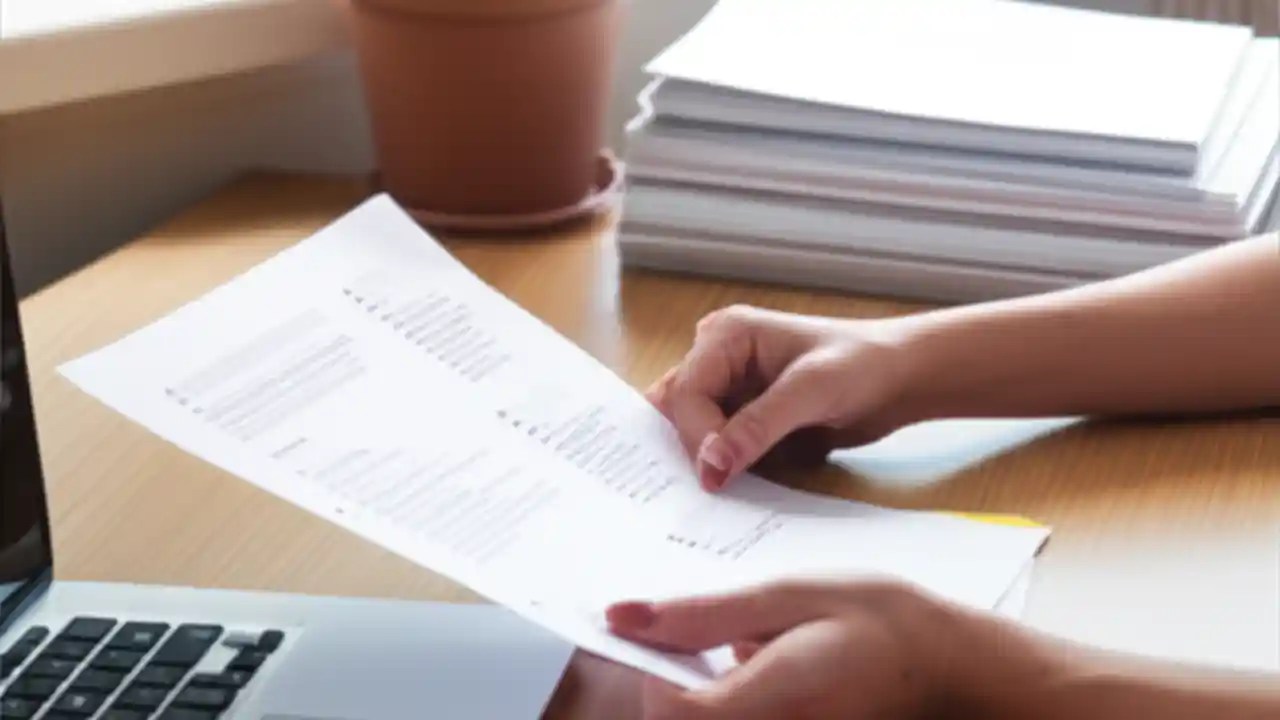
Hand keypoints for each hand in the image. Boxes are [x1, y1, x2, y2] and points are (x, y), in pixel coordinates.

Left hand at [606, 579, 968, 719]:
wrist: (945, 668)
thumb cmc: (876, 620)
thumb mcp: (791, 596)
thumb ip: (705, 614)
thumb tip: (621, 616)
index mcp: (775, 697)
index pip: (670, 712)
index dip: (652, 673)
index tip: (667, 633)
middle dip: (671, 685)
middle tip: (696, 639)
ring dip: (697, 696)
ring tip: (742, 653)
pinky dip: (724, 702)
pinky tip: (755, 673)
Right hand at [648, 305, 915, 489]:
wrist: (902, 378)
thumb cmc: (863, 365)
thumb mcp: (810, 391)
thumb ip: (757, 427)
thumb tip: (711, 466)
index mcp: (727, 335)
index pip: (686, 391)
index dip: (697, 435)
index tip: (716, 475)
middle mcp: (720, 357)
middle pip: (678, 409)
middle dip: (688, 446)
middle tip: (705, 485)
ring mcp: (731, 387)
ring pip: (692, 429)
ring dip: (703, 458)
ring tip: (715, 489)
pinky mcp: (746, 415)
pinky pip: (719, 444)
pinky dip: (722, 464)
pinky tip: (732, 483)